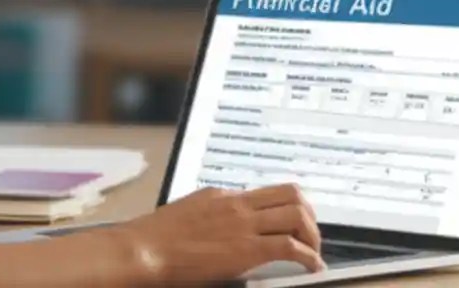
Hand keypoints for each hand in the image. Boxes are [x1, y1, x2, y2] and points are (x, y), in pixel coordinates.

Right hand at [113, 184, 324, 283]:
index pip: (269, 192)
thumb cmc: (156, 238)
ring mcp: (244, 225)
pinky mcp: (246, 249)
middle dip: (309, 216)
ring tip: (313, 253)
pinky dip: (309, 257)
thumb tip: (223, 223)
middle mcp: (238, 204)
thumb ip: (211, 213)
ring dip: (313, 235)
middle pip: (292, 195)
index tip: (295, 223)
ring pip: (297, 215)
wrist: (145, 250)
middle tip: (310, 237)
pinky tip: (312, 267)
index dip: (289, 207)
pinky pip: (290, 247)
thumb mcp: (187, 212)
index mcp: (224, 195)